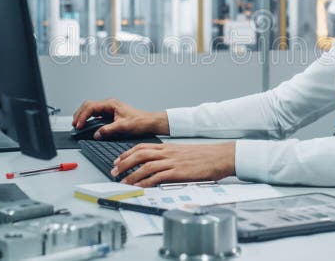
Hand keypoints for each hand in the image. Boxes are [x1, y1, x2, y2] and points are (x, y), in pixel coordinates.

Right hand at [71, 98, 168, 139]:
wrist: (149, 122)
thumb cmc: (140, 121)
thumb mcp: (123, 127)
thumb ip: (108, 130)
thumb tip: (96, 134)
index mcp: (111, 104)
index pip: (91, 107)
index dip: (83, 116)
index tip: (79, 125)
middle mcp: (109, 104)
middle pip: (88, 105)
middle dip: (79, 114)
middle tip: (74, 124)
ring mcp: (109, 109)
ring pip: (91, 109)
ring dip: (83, 116)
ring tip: (77, 124)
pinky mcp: (110, 114)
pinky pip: (95, 114)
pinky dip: (89, 118)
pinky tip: (86, 124)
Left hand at [111, 142, 235, 186]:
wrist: (219, 156)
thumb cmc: (204, 156)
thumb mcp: (184, 153)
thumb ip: (170, 157)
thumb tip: (158, 165)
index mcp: (168, 147)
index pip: (142, 147)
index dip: (127, 153)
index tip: (118, 160)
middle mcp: (168, 153)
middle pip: (140, 154)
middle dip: (124, 163)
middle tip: (114, 171)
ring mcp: (172, 162)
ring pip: (145, 165)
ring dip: (131, 174)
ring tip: (123, 182)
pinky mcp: (178, 172)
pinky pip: (157, 177)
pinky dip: (146, 182)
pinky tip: (139, 188)